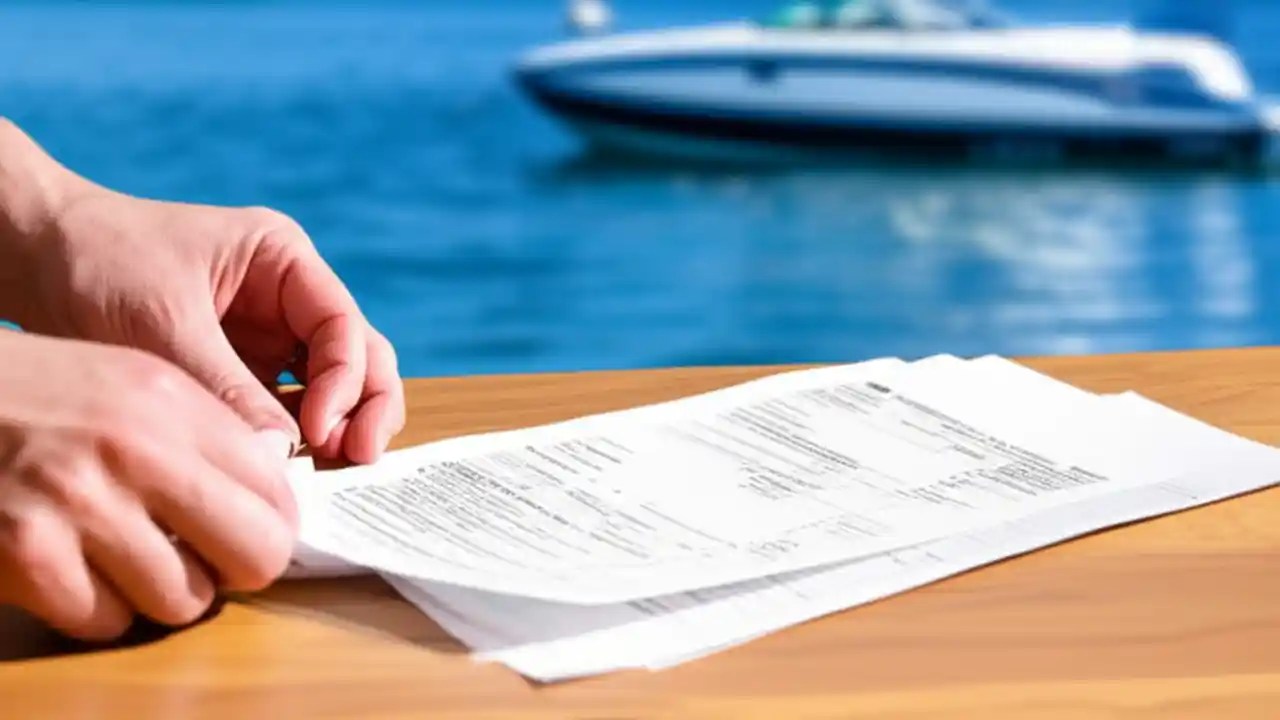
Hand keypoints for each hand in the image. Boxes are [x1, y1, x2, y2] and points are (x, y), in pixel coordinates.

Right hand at [0, 331, 296, 639]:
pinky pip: (107, 620)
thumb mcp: (125, 380)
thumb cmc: (28, 394)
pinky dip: (95, 609)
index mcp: (170, 401)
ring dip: (161, 593)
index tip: (243, 532)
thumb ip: (203, 430)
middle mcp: (136, 448)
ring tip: (125, 558)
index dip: (268, 525)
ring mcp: (79, 503)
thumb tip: (274, 493)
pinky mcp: (26, 554)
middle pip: (257, 553)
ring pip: (185, 600)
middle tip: (203, 561)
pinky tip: (71, 569)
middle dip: (236, 569)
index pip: (278, 492)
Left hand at [3, 123, 403, 462]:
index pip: (342, 323)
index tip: (318, 431)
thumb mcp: (164, 324)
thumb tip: (281, 455)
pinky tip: (289, 471)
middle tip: (355, 458)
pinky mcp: (241, 373)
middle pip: (359, 355)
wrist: (33, 256)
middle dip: (364, 406)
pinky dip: (296, 441)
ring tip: (329, 471)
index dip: (344, 380)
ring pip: (333, 387)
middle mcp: (287, 298)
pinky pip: (286, 409)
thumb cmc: (96, 262)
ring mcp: (267, 338)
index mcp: (281, 260)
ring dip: (339, 427)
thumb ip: (226, 387)